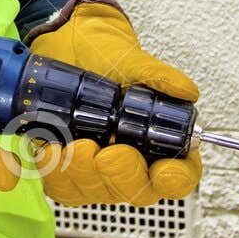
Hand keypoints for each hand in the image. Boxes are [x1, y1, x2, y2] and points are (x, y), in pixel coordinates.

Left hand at [31, 1, 200, 205]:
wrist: (66, 45)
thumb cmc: (104, 57)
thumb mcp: (133, 62)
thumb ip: (160, 77)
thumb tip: (186, 91)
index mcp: (157, 142)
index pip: (178, 175)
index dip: (176, 179)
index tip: (163, 170)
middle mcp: (130, 162)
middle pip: (136, 191)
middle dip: (121, 176)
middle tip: (109, 154)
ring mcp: (97, 169)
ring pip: (96, 192)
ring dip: (85, 174)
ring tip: (76, 145)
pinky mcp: (66, 167)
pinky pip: (62, 186)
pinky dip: (56, 171)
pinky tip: (52, 148)